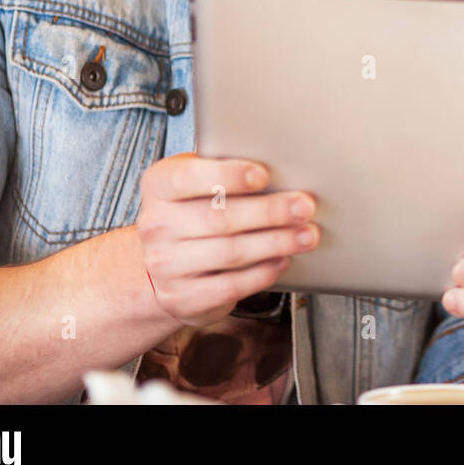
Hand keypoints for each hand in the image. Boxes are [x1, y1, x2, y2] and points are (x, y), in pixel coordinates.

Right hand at [135, 152, 319, 326]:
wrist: (165, 265)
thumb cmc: (194, 212)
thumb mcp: (199, 183)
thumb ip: (227, 171)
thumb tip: (283, 167)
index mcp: (159, 185)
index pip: (188, 177)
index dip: (228, 175)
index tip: (263, 175)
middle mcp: (156, 225)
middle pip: (219, 217)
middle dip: (270, 211)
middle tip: (304, 206)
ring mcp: (166, 265)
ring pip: (230, 252)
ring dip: (276, 242)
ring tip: (306, 234)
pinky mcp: (183, 297)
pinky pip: (231, 286)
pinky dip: (263, 272)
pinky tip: (283, 260)